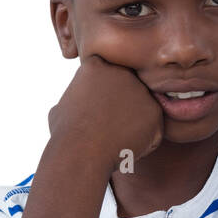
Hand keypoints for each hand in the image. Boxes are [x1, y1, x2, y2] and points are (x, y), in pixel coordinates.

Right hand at [47, 54, 163, 176]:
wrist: (82, 152)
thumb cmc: (66, 135)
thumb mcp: (62, 108)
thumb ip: (77, 100)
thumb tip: (76, 105)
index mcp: (96, 65)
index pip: (107, 78)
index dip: (101, 99)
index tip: (94, 114)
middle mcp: (121, 71)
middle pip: (127, 90)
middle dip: (120, 108)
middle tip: (106, 128)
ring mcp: (140, 89)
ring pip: (141, 110)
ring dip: (132, 124)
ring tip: (115, 137)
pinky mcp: (155, 109)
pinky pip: (153, 128)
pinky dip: (144, 140)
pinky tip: (127, 145)